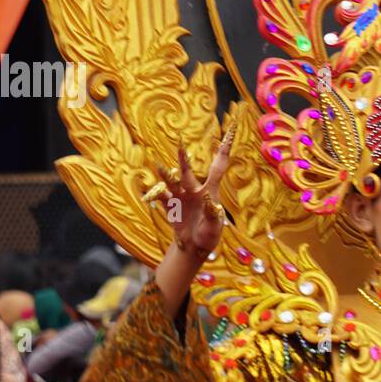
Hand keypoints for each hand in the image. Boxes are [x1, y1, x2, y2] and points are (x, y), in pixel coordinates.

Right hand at [143, 132, 233, 265]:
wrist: (194, 247)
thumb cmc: (209, 235)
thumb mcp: (214, 226)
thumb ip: (211, 214)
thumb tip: (210, 201)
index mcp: (209, 192)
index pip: (217, 168)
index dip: (222, 152)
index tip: (228, 135)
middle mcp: (193, 190)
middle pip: (187, 171)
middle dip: (183, 157)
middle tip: (180, 142)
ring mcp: (180, 197)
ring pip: (171, 182)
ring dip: (166, 175)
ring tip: (159, 167)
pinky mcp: (170, 206)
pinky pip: (161, 197)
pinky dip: (156, 195)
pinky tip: (152, 194)